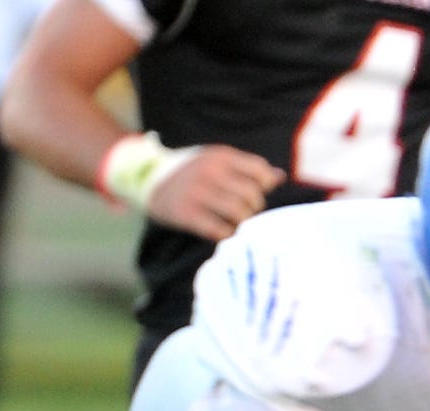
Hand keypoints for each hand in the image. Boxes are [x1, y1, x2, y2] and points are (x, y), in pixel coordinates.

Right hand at [146, 144, 284, 240]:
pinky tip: (223, 232)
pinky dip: (227, 234)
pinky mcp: (186, 213)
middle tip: (245, 212)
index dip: (265, 187)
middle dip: (254, 208)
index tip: (255, 194)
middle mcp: (210, 171)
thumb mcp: (218, 162)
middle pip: (253, 196)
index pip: (260, 171)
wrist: (149, 180)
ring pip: (240, 214)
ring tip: (235, 223)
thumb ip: (248, 169)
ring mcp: (197, 192)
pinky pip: (219, 230)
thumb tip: (280, 177)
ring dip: (242, 223)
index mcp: (221, 156)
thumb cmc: (194, 173)